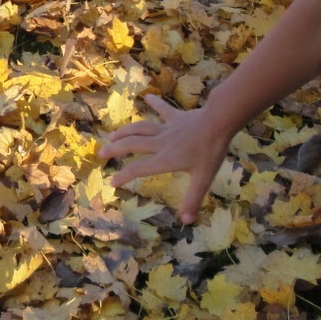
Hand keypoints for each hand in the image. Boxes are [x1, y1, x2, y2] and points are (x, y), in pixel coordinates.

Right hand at [98, 94, 234, 223]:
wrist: (218, 122)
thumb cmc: (210, 151)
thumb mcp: (203, 179)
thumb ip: (193, 199)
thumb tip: (186, 222)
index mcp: (164, 159)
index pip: (139, 169)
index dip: (124, 176)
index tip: (112, 182)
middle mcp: (160, 143)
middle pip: (133, 145)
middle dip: (116, 149)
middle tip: (101, 152)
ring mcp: (167, 128)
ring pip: (141, 128)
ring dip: (125, 131)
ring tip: (113, 135)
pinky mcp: (176, 117)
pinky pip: (163, 110)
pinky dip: (155, 103)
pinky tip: (147, 97)